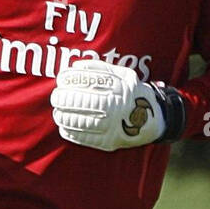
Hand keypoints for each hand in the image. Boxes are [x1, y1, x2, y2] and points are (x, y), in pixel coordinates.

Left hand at [50, 59, 169, 150]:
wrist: (152, 119)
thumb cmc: (131, 93)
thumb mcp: (124, 75)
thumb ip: (101, 68)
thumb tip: (75, 66)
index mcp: (121, 87)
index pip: (91, 81)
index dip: (72, 80)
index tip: (61, 79)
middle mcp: (119, 106)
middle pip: (85, 102)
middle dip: (65, 98)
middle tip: (56, 96)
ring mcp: (115, 126)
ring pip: (83, 121)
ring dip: (65, 116)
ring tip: (57, 112)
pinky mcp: (110, 142)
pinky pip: (86, 139)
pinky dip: (71, 132)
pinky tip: (64, 126)